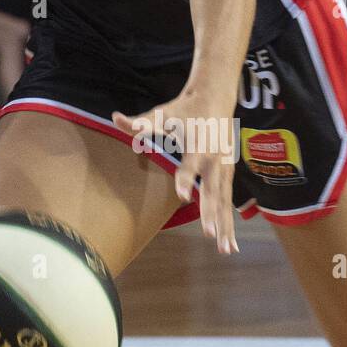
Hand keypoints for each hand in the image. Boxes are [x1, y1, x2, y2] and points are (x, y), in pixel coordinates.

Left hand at [112, 92, 238, 254]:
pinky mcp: (228, 173)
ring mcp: (224, 167)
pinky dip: (230, 222)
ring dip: (225, 225)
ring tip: (225, 250)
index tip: (182, 196)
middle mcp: (214, 158)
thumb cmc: (186, 108)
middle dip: (211, 212)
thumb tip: (115, 118)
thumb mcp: (163, 113)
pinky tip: (230, 244)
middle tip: (209, 235)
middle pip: (213, 189)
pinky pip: (229, 201)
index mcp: (198, 144)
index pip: (190, 164)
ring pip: (225, 201)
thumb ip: (141, 122)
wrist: (217, 96)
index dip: (186, 178)